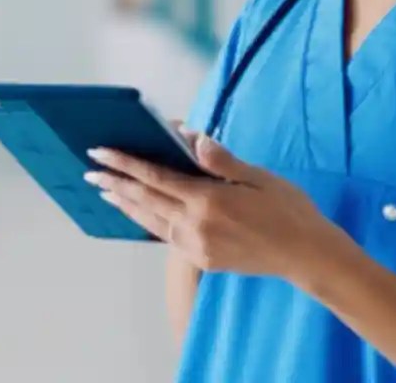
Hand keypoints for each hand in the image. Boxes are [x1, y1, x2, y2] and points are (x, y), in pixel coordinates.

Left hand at [84, 132, 341, 279]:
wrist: (306, 255)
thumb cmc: (288, 209)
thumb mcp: (259, 176)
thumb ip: (220, 159)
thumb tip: (190, 136)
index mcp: (209, 200)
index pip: (156, 176)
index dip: (125, 163)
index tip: (100, 152)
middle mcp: (196, 225)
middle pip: (145, 199)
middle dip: (115, 184)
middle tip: (89, 172)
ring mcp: (197, 246)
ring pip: (151, 220)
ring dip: (126, 204)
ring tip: (104, 192)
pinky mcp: (202, 259)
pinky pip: (166, 236)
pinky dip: (147, 222)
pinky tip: (139, 214)